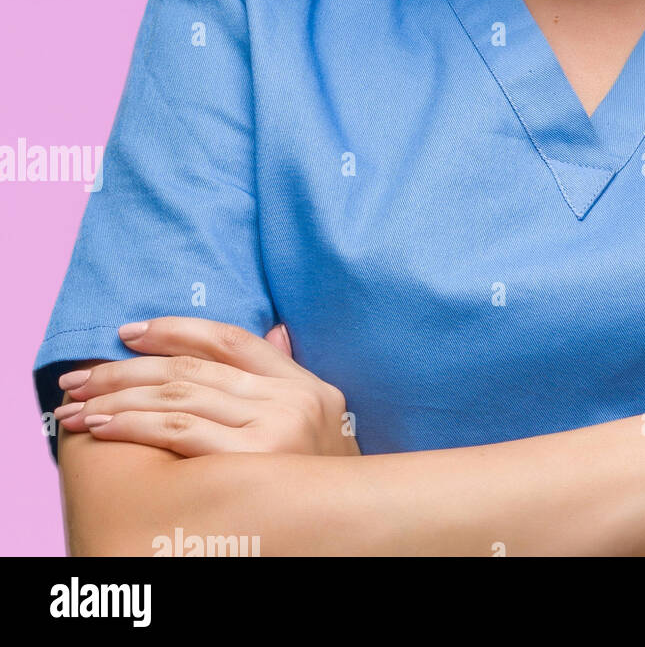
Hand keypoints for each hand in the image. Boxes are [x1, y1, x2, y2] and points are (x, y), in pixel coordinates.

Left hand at [51, 316, 359, 457]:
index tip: (127, 333)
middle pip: (195, 369)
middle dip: (127, 369)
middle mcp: (293, 400)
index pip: (232, 341)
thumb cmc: (319, 486)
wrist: (349, 533)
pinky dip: (134, 424)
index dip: (176, 330)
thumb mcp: (316, 424)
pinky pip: (180, 432)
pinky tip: (104, 427)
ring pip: (180, 397)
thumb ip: (289, 378)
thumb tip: (276, 328)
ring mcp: (276, 427)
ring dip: (118, 399)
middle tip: (79, 378)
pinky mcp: (253, 459)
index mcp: (307, 386)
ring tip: (78, 407)